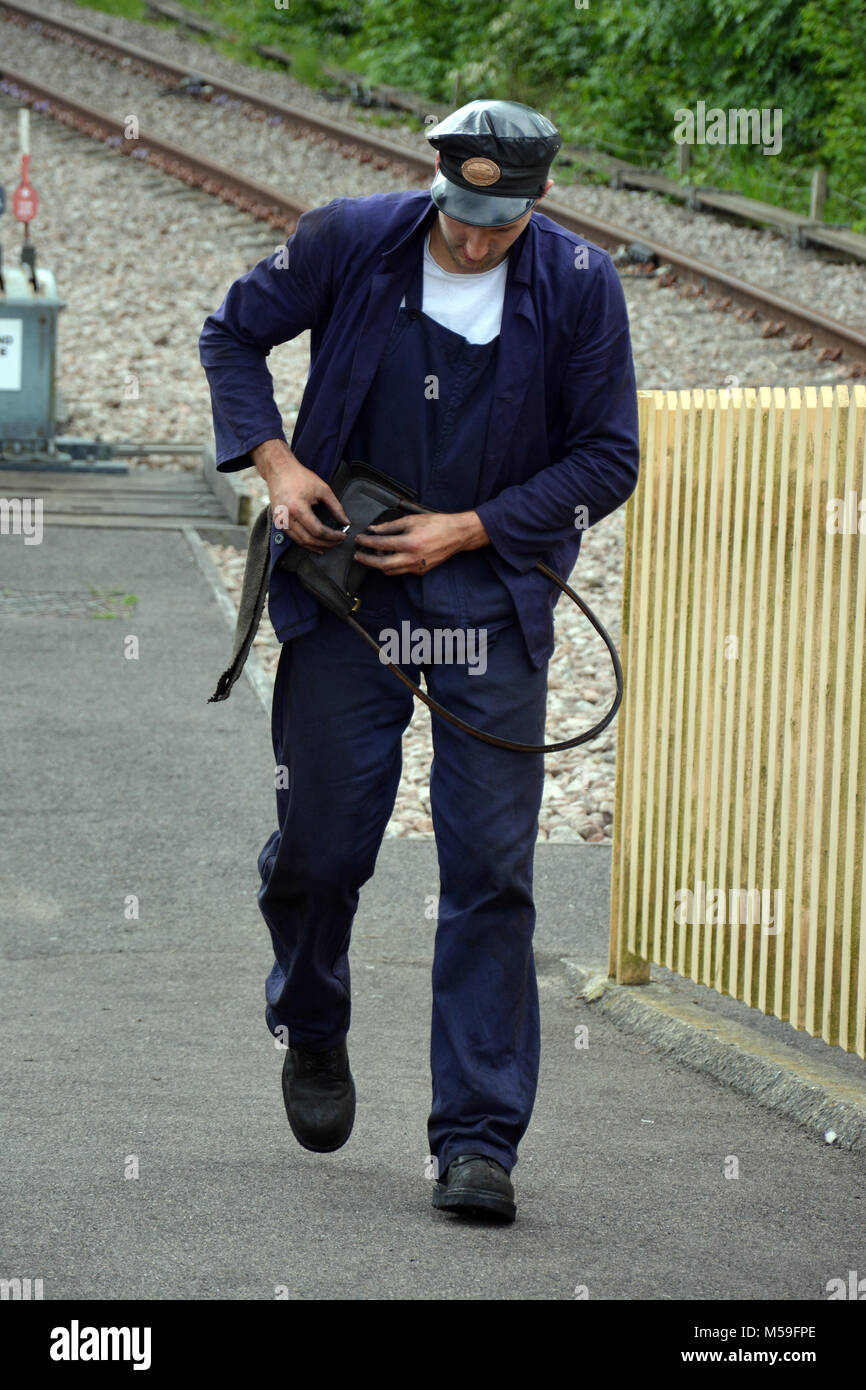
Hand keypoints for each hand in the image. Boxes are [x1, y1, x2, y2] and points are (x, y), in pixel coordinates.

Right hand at [251, 439, 349, 553]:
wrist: (279, 471)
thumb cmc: (299, 477)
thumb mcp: (322, 489)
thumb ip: (336, 507)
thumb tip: (345, 521)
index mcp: (298, 508)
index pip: (318, 531)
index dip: (332, 536)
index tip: (342, 536)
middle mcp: (287, 518)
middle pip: (309, 539)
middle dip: (326, 544)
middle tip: (338, 542)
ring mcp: (281, 522)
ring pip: (301, 542)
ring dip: (316, 546)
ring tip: (330, 545)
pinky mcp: (279, 522)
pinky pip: (294, 538)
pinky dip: (306, 543)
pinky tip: (316, 544)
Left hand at [354, 510, 488, 574]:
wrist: (457, 535)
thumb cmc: (436, 524)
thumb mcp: (411, 520)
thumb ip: (390, 526)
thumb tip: (374, 529)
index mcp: (409, 543)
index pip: (381, 544)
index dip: (367, 542)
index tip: (359, 539)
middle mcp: (412, 558)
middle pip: (382, 565)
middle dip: (367, 561)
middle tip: (358, 556)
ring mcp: (417, 567)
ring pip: (391, 571)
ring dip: (378, 565)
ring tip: (373, 555)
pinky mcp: (421, 571)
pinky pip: (401, 571)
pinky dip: (392, 566)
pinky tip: (390, 557)